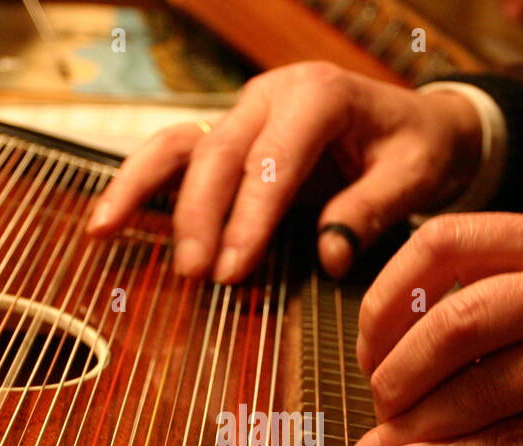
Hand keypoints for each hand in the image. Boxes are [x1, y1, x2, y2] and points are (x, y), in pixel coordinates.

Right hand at [86, 62, 481, 281]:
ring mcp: (243, 113)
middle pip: (218, 151)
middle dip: (200, 215)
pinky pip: (175, 156)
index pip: (273, 157)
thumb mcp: (413, 177)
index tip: (233, 268)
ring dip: (144, 190)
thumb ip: (371, 212)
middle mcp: (272, 96)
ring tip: (106, 230)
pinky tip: (108, 219)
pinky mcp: (229, 136)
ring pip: (180, 143)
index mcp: (320, 94)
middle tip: (195, 274)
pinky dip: (140, 185)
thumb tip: (328, 258)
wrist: (416, 125)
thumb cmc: (416, 149)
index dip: (250, 216)